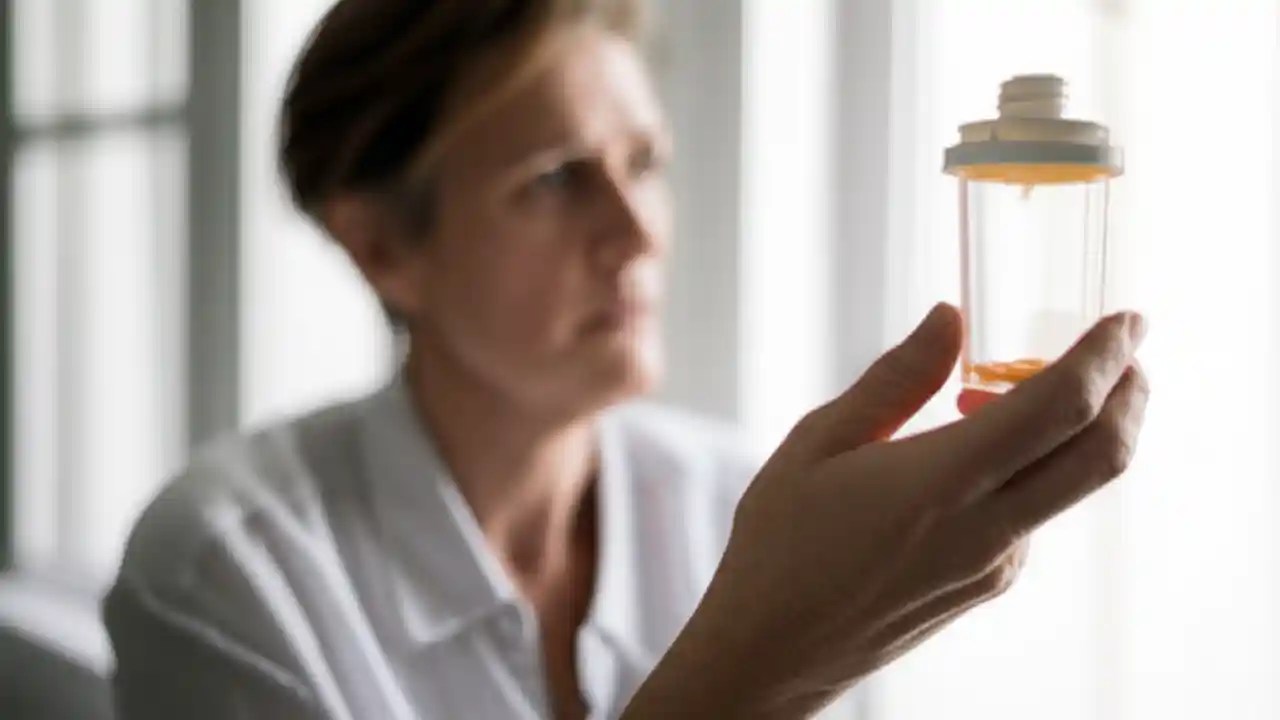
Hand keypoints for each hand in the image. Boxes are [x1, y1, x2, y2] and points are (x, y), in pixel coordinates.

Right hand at [623, 304, 1148, 718]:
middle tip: (1120, 347)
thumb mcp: (818, 444)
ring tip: (1005, 388)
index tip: (1128, 319)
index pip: (1060, 408)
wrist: (775, 652)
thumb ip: (895, 380)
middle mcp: (986, 529)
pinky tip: (976, 446)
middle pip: (1102, 454)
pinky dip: (1034, 464)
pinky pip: (1036, 512)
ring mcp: (996, 564)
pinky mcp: (990, 583)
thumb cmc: (780, 546)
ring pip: (1071, 483)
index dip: (1105, 355)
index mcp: (941, 483)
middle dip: (1129, 391)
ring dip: (1073, 427)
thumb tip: (950, 318)